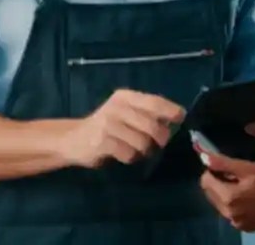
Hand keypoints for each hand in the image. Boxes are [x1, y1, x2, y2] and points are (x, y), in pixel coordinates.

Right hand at [59, 89, 184, 168]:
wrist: (74, 139)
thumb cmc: (108, 126)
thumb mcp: (126, 113)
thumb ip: (147, 113)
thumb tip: (177, 118)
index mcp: (125, 97)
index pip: (155, 102)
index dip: (171, 111)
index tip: (180, 119)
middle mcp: (117, 107)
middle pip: (153, 126)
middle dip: (160, 139)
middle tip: (156, 144)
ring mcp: (108, 124)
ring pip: (143, 142)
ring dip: (144, 151)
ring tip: (135, 149)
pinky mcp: (101, 142)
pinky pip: (129, 154)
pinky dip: (131, 158)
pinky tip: (123, 154)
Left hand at [199, 151, 254, 231]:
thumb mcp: (249, 167)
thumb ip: (224, 163)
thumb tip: (203, 157)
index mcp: (227, 198)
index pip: (205, 181)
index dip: (213, 170)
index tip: (227, 166)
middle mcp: (228, 214)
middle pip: (211, 194)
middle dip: (218, 182)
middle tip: (237, 174)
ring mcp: (237, 223)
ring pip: (221, 204)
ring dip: (226, 193)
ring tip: (245, 185)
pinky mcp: (247, 227)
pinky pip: (232, 213)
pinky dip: (235, 204)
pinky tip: (251, 197)